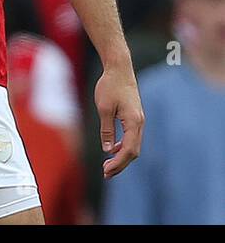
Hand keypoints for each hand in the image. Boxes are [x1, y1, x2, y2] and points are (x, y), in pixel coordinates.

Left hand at [95, 64, 143, 178]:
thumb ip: (107, 130)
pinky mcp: (135, 117)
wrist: (119, 69)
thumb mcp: (104, 108)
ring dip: (121, 156)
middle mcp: (140, 123)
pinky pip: (131, 137)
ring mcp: (138, 120)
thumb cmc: (110, 86)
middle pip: (133, 151)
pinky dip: (123, 146)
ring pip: (133, 145)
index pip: (129, 150)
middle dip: (120, 164)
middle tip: (106, 173)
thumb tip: (108, 149)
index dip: (118, 163)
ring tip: (108, 165)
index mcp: (134, 123)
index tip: (106, 171)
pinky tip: (113, 149)